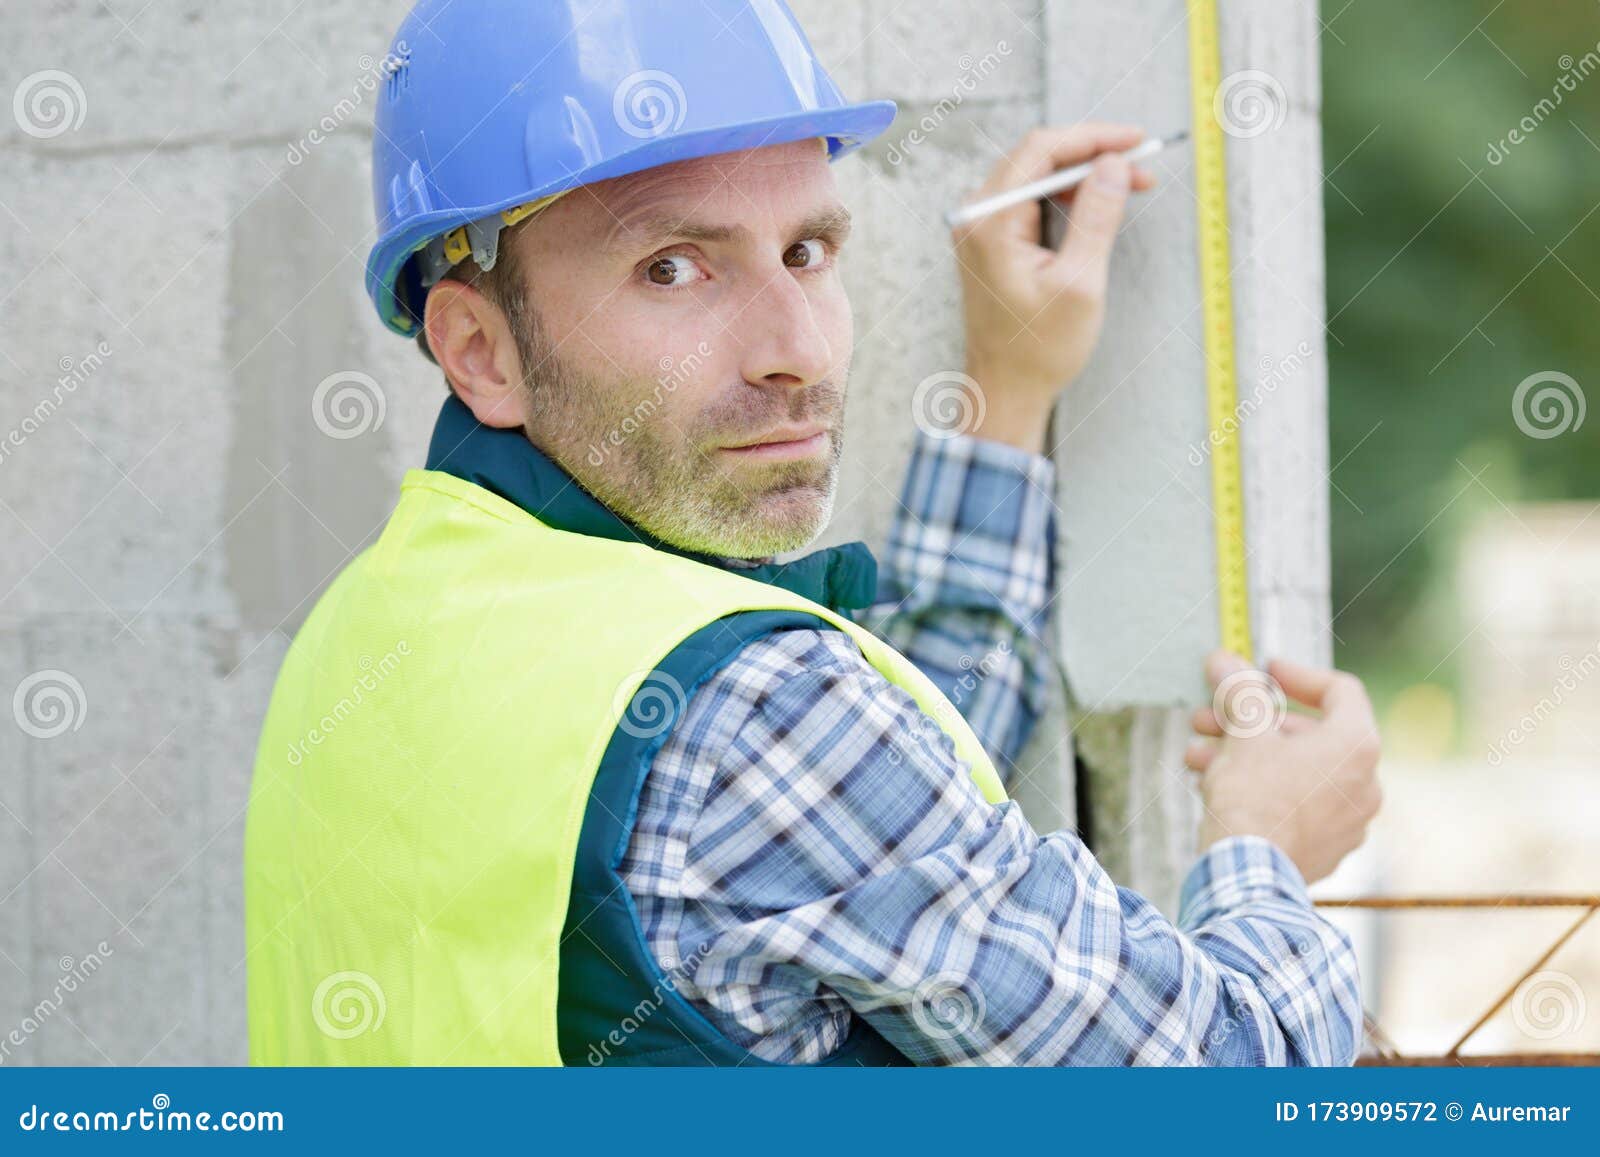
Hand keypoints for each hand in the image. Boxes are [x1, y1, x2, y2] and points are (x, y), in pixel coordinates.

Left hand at [951, 123, 1157, 452]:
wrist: (1005, 392)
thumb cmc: (1038, 349)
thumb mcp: (1079, 284)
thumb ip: (1096, 218)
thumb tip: (1114, 164)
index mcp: (990, 222)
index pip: (1041, 150)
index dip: (1093, 138)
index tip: (1136, 141)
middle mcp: (975, 217)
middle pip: (1037, 156)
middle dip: (1092, 155)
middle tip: (1141, 167)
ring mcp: (979, 228)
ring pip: (1035, 176)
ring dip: (1083, 175)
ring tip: (1130, 185)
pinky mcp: (990, 241)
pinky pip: (1029, 200)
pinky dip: (1065, 196)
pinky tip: (1098, 205)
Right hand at [1184, 650, 1382, 884]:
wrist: (1247, 878)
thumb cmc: (1254, 800)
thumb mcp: (1243, 733)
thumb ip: (1239, 690)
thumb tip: (1224, 661)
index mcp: (1357, 747)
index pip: (1340, 691)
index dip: (1298, 675)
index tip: (1263, 672)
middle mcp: (1365, 784)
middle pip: (1309, 734)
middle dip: (1253, 722)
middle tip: (1211, 718)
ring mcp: (1348, 822)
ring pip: (1295, 772)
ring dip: (1247, 756)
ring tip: (1199, 755)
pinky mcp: (1326, 850)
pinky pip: (1294, 805)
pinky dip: (1261, 789)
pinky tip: (1216, 787)